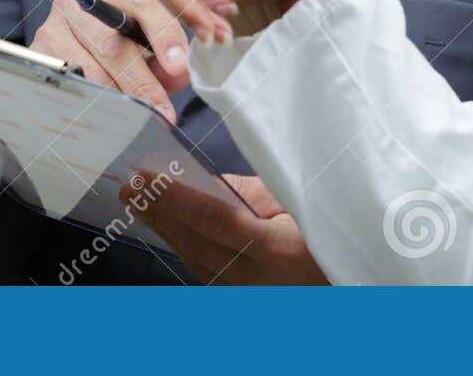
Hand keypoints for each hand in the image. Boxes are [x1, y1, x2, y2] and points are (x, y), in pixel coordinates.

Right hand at [29, 0, 190, 121]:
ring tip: (138, 121)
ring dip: (117, 100)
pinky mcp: (38, 54)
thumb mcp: (144, 40)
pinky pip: (67, 86)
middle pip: (112, 45)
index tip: (179, 66)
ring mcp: (53, 28)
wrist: (73, 43)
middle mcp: (80, 3)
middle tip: (161, 112)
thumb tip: (178, 75)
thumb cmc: (118, 42)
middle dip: (141, 83)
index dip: (164, 34)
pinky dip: (90, 106)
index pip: (142, 4)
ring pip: (88, 71)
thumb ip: (164, 56)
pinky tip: (106, 119)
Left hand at [124, 172, 328, 284]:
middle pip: (195, 241)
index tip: (147, 179)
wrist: (343, 279)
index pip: (216, 221)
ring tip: (139, 201)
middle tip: (129, 185)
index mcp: (276, 250)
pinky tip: (166, 225)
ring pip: (193, 257)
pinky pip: (202, 267)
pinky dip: (181, 243)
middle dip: (159, 211)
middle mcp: (256, 279)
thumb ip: (253, 194)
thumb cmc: (326, 233)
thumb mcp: (299, 203)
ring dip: (164, 227)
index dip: (177, 199)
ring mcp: (246, 292)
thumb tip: (206, 183)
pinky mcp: (239, 294)